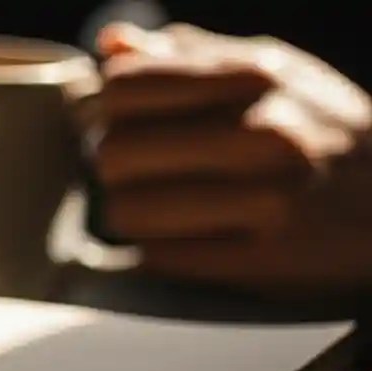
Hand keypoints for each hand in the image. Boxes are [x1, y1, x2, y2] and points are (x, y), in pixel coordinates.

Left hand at [95, 23, 371, 292]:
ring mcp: (266, 200)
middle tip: (141, 176)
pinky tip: (190, 239)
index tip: (128, 124)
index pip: (122, 88)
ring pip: (127, 211)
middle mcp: (262, 134)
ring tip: (165, 209)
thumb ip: (190, 57)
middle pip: (113, 154)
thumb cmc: (324, 133)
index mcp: (255, 77)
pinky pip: (160, 256)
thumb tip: (113, 44)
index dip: (110, 112)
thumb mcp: (275, 74)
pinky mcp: (264, 260)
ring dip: (133, 215)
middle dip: (116, 170)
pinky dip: (161, 250)